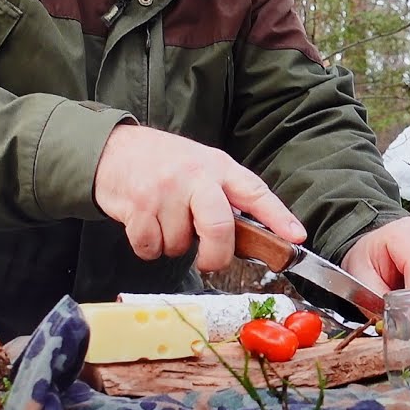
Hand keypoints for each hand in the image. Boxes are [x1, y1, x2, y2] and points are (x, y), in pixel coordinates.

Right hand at [93, 124, 304, 271]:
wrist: (114, 149)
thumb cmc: (164, 163)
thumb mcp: (202, 165)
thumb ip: (224, 195)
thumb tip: (250, 237)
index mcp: (218, 166)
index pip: (254, 192)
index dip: (278, 217)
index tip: (296, 237)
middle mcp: (195, 176)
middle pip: (219, 227)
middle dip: (216, 255)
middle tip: (209, 260)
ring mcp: (166, 191)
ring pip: (181, 244)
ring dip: (172, 244)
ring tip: (164, 220)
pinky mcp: (138, 206)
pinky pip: (152, 248)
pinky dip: (149, 247)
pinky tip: (145, 224)